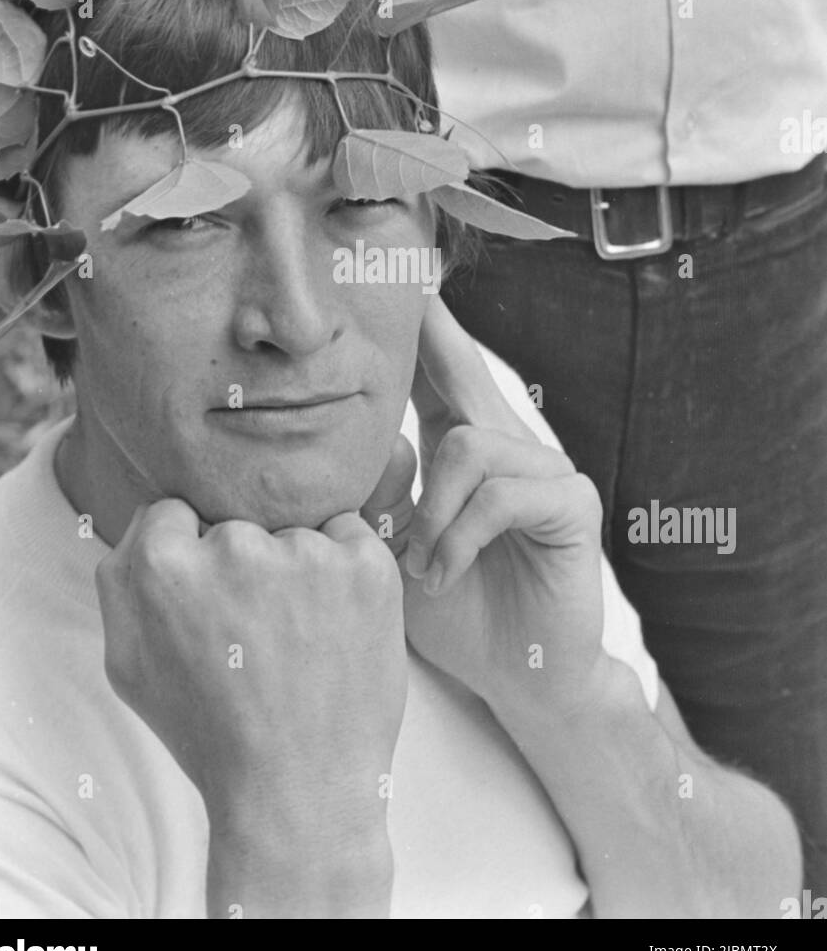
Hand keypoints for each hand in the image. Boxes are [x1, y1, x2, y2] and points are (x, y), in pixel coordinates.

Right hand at [95, 502, 406, 900]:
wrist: (299, 792)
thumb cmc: (212, 735)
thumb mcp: (128, 666)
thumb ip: (121, 579)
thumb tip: (146, 519)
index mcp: (162, 565)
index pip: (176, 512)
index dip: (193, 558)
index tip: (212, 603)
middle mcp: (233, 547)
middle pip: (237, 524)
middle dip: (245, 566)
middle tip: (256, 635)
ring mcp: (305, 552)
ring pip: (294, 530)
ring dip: (297, 569)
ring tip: (300, 640)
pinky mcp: (365, 564)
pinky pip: (350, 536)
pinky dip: (346, 571)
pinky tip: (337, 625)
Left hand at [361, 297, 605, 715]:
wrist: (518, 677)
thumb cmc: (456, 611)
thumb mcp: (394, 552)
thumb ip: (380, 497)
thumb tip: (380, 439)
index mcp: (462, 446)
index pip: (435, 373)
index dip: (418, 326)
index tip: (396, 273)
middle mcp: (506, 443)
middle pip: (462, 369)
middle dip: (435, 333)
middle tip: (412, 285)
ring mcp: (544, 468)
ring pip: (469, 445)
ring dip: (432, 514)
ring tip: (422, 565)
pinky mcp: (571, 502)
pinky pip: (502, 493)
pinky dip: (461, 538)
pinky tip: (447, 574)